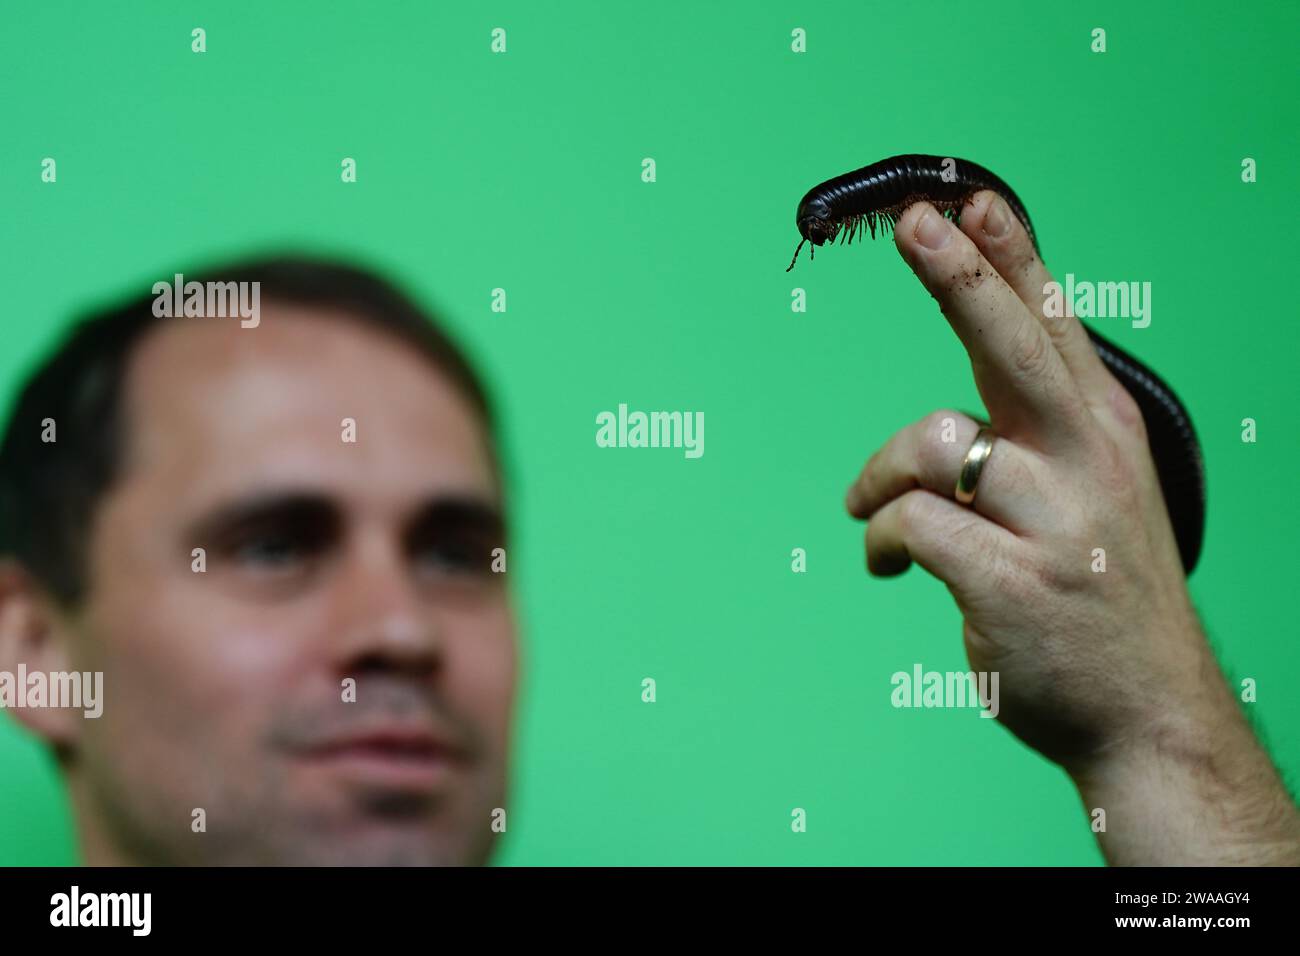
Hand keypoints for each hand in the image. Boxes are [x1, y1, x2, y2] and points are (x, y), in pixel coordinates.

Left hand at [845, 191, 1299, 863]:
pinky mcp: (1011, 579)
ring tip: (868, 509)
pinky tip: (886, 563)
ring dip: (878, 475)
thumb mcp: (1097, 499)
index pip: (1054, 325)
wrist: (1148, 713)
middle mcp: (1087, 463)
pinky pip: (911, 524)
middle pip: (1014, 346)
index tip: (969, 201)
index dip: (1011, 257)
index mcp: (1104, 433)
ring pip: (932, 441)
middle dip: (959, 276)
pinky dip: (881, 538)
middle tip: (912, 224)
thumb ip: (1040, 443)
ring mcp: (1055, 523)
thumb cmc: (1100, 598)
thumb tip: (959, 409)